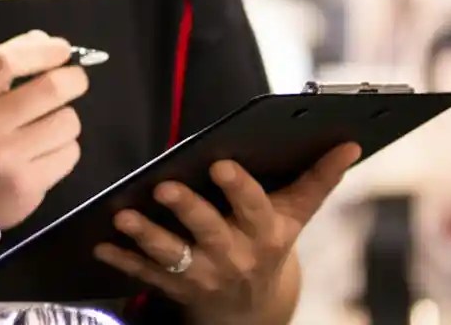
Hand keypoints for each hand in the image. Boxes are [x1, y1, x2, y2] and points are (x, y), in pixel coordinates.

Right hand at [0, 30, 87, 228]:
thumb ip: (5, 64)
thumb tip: (47, 42)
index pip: (9, 61)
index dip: (44, 50)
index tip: (62, 49)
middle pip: (52, 88)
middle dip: (74, 79)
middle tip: (73, 81)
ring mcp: (7, 158)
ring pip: (67, 122)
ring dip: (65, 120)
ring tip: (48, 126)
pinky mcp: (27, 186)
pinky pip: (69, 154)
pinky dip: (64, 149)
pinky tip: (44, 153)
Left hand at [93, 142, 361, 324]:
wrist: (254, 308)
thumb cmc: (270, 240)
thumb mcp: (296, 214)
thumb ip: (318, 179)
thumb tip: (350, 141)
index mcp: (266, 232)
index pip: (255, 207)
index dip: (239, 188)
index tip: (221, 163)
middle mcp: (235, 255)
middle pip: (209, 230)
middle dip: (187, 209)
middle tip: (163, 187)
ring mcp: (205, 275)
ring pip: (173, 255)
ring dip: (146, 236)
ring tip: (122, 215)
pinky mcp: (177, 288)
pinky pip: (146, 275)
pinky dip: (123, 260)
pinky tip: (100, 244)